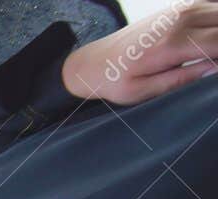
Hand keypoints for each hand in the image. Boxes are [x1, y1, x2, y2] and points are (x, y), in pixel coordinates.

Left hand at [63, 2, 217, 104]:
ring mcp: (182, 9)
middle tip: (211, 60)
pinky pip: (213, 9)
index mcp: (172, 43)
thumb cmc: (117, 80)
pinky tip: (209, 39)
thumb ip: (184, 78)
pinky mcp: (182, 6)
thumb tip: (217, 68)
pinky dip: (215, 23)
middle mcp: (181, 20)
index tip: (217, 66)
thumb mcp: (145, 90)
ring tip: (210, 54)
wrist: (94, 61)